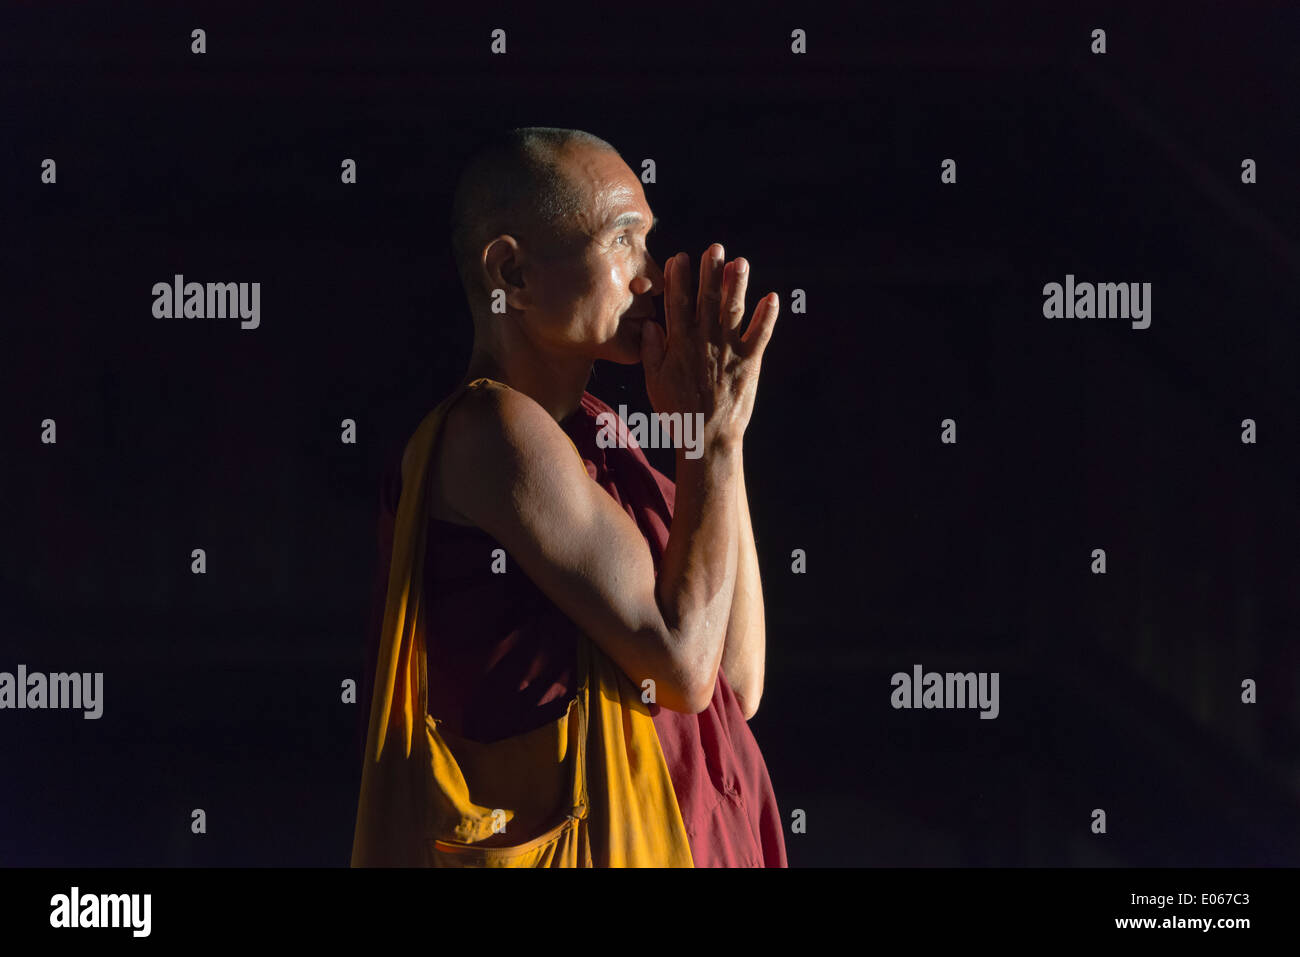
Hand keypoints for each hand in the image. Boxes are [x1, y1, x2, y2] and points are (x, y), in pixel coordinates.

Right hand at [640, 243, 778, 446]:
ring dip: (737, 285)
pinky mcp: (749, 363)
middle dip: (710, 272)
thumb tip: (649, 323)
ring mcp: (728, 351)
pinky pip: (761, 335)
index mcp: (679, 345)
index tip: (680, 257)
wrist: (707, 438)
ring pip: (733, 311)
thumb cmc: (678, 412)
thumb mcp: (654, 382)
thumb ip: (651, 351)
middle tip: (715, 248)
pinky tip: (772, 298)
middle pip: (707, 300)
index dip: (679, 279)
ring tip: (741, 262)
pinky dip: (767, 317)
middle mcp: (704, 342)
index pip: (678, 304)